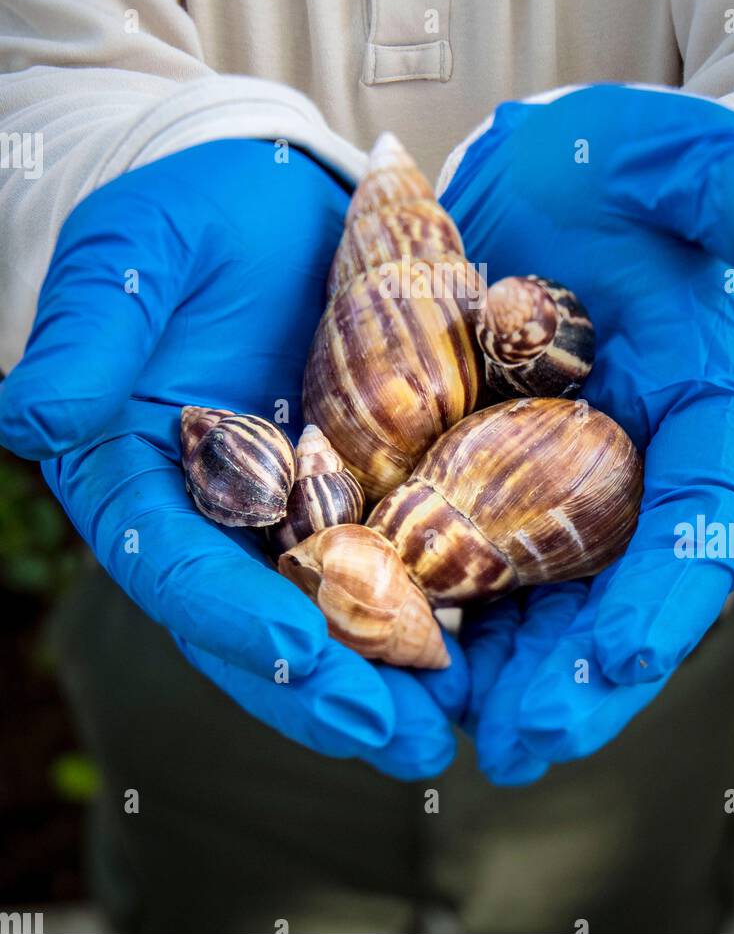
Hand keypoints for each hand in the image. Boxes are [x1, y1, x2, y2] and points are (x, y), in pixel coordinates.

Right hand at [0, 140, 464, 778]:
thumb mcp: (129, 258)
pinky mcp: (357, 480)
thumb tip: (31, 414)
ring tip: (451, 719)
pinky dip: (429, 600)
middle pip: (260, 622)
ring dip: (386, 670)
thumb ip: (87, 334)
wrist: (263, 191)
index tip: (307, 659)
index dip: (236, 619)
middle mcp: (213, 514)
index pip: (179, 570)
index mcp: (139, 481)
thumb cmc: (178, 214)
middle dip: (328, 686)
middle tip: (404, 741)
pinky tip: (487, 636)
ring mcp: (288, 505)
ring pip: (330, 610)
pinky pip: (390, 551)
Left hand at [441, 85, 733, 783]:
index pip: (701, 516)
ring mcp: (552, 478)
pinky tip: (382, 650)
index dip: (672, 587)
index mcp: (697, 410)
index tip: (630, 653)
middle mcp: (631, 464)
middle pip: (615, 586)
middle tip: (522, 743)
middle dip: (576, 670)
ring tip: (445, 730)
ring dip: (499, 668)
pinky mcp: (478, 469)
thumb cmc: (614, 164)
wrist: (527, 171)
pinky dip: (430, 605)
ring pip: (535, 593)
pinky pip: (457, 551)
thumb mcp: (676, 162)